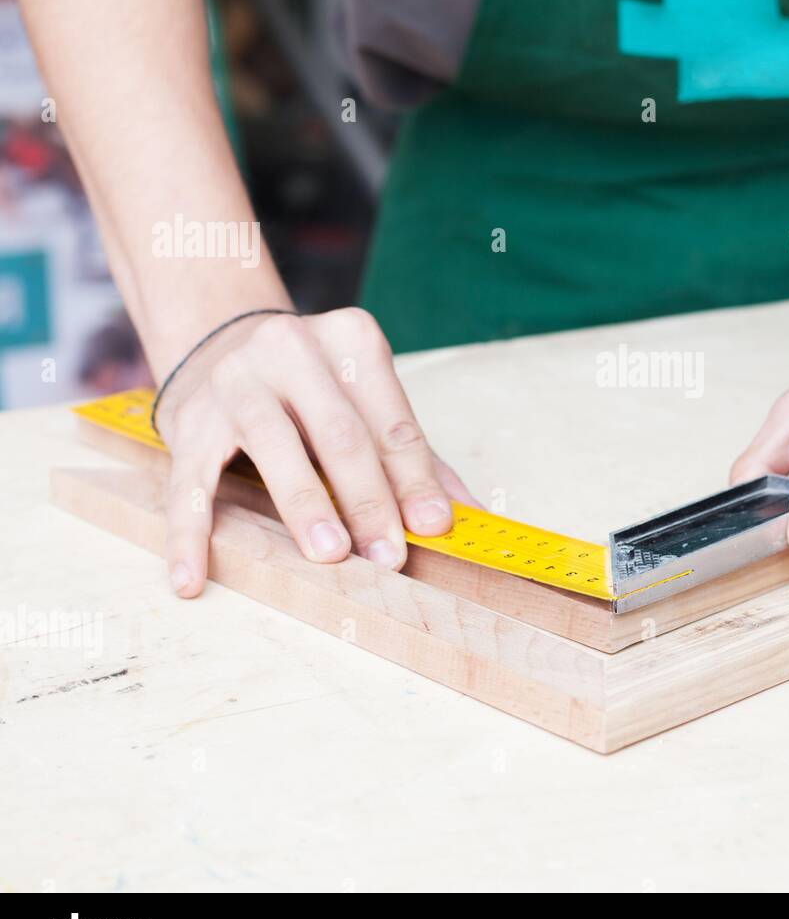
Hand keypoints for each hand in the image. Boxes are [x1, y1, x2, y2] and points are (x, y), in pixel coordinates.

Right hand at [154, 308, 475, 596]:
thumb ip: (418, 459)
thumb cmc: (316, 391)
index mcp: (350, 340)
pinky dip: (190, 535)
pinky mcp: (188, 420)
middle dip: (368, 499)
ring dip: (304, 506)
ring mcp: (235, 381)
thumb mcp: (369, 403)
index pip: (390, 420)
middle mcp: (290, 348)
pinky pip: (188, 483)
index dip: (414, 477)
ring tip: (330, 556)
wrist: (223, 345)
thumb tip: (471, 515)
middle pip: (340, 432)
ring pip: (273, 446)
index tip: (433, 526)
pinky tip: (194, 578)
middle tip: (388, 555)